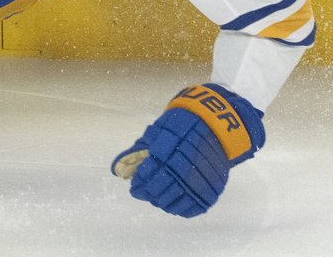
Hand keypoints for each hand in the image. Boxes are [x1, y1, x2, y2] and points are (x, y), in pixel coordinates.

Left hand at [111, 84, 263, 217]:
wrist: (216, 122)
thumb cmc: (182, 124)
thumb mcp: (158, 131)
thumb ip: (138, 151)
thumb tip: (116, 170)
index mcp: (169, 150)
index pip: (148, 175)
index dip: (140, 183)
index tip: (135, 185)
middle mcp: (184, 166)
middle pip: (161, 189)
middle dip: (150, 193)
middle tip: (145, 192)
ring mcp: (200, 178)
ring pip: (176, 201)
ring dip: (163, 202)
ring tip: (158, 198)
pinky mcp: (212, 187)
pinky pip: (195, 206)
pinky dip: (182, 209)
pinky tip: (174, 205)